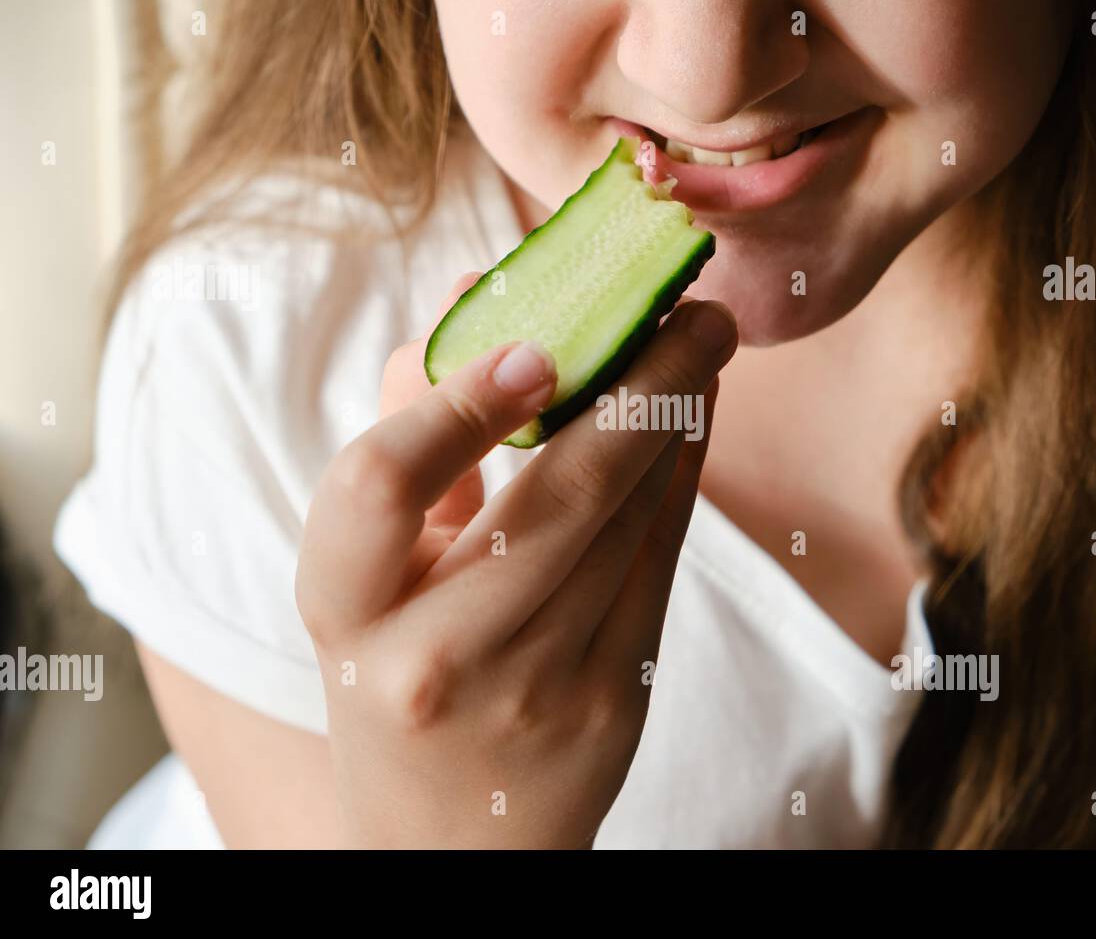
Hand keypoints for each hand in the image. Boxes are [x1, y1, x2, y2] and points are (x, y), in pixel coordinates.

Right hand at [295, 274, 736, 846]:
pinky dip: (680, 476)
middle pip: (557, 498)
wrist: (455, 841)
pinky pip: (659, 561)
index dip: (452, 404)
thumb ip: (418, 448)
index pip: (378, 487)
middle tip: (688, 305)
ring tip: (699, 344)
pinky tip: (693, 418)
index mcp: (348, 617)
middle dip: (640, 384)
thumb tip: (480, 303)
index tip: (532, 346)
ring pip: (628, 522)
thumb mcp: (369, 583)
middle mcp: (439, 658)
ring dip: (675, 418)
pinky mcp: (614, 703)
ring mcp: (538, 688)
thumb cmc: (400, 682)